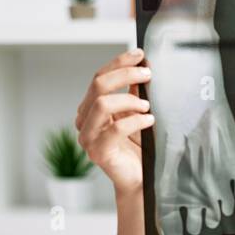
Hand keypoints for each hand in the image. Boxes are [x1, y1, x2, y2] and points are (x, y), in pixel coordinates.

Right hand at [75, 48, 153, 193]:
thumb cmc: (139, 149)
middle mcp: (85, 120)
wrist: (141, 180)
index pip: (100, 77)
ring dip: (128, 99)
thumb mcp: (138, 114)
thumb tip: (143, 67)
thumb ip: (136, 94)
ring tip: (147, 106)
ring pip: (101, 103)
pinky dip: (135, 121)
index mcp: (91, 108)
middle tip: (148, 74)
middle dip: (124, 74)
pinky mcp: (98, 152)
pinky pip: (114, 130)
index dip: (119, 62)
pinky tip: (149, 121)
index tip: (139, 53)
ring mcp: (88, 136)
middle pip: (98, 85)